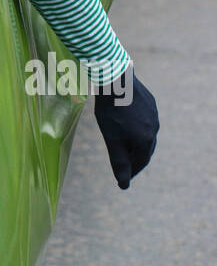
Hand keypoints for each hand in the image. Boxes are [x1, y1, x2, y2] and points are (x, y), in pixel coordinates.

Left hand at [93, 67, 158, 189]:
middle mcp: (154, 128)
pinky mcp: (150, 102)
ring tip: (128, 146)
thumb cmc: (111, 112)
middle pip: (146, 149)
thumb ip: (119, 163)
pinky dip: (138, 127)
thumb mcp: (112, 140)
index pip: (141, 162)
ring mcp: (153, 114)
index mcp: (146, 140)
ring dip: (138, 142)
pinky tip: (130, 124)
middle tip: (128, 165)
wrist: (116, 79)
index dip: (132, 171)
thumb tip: (124, 186)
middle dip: (136, 158)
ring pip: (146, 133)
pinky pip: (145, 120)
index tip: (126, 177)